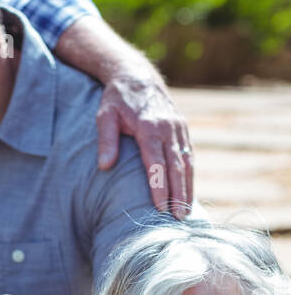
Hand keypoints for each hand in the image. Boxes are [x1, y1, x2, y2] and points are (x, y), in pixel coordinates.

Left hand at [96, 72, 192, 217]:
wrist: (137, 76)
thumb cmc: (116, 99)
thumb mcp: (105, 116)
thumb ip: (106, 141)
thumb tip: (104, 167)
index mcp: (149, 126)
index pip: (156, 163)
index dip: (159, 187)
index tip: (160, 208)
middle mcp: (168, 128)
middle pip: (176, 166)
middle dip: (178, 194)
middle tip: (178, 218)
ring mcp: (178, 128)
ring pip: (187, 162)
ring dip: (187, 188)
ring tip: (186, 212)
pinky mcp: (182, 129)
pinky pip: (189, 156)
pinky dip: (190, 175)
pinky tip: (188, 193)